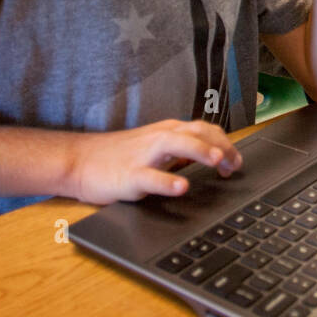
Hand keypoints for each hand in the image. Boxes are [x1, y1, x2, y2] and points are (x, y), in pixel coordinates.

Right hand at [69, 118, 242, 203]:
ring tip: (217, 162)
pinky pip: (150, 177)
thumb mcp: (154, 149)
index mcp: (167, 132)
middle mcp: (158, 139)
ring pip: (176, 144)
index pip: (204, 130)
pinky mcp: (128, 175)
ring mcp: (143, 156)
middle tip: (235, 164)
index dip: (225, 143)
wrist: (79, 161)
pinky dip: (167, 181)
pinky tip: (181, 186)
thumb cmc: (118, 157)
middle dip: (221, 146)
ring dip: (199, 150)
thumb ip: (181, 151)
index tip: (236, 161)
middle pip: (196, 132)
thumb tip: (213, 159)